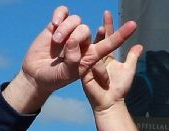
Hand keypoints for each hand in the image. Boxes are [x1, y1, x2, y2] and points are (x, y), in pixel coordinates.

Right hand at [6, 7, 137, 110]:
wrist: (36, 77)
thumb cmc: (55, 80)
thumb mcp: (72, 76)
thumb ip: (76, 61)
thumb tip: (75, 42)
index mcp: (91, 56)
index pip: (109, 43)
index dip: (121, 35)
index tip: (133, 26)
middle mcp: (82, 44)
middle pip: (86, 30)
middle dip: (76, 37)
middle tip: (65, 49)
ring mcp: (69, 34)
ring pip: (75, 21)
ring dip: (65, 29)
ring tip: (56, 41)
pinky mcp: (55, 27)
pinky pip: (63, 13)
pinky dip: (59, 15)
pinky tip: (54, 25)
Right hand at [83, 11, 142, 113]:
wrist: (111, 103)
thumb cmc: (119, 88)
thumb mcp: (129, 70)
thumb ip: (132, 57)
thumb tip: (139, 46)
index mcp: (106, 56)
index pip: (107, 37)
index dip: (108, 25)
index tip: (107, 13)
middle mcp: (97, 57)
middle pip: (98, 39)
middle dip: (101, 28)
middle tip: (105, 16)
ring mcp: (89, 64)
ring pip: (92, 48)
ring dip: (97, 38)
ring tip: (102, 28)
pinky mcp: (84, 72)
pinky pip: (87, 61)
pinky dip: (91, 55)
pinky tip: (93, 48)